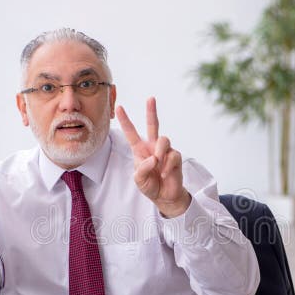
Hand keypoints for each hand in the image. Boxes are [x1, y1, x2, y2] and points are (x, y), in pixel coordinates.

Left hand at [116, 97, 190, 217]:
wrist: (165, 196)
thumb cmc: (150, 185)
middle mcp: (152, 146)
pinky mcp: (175, 157)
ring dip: (159, 152)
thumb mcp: (139, 180)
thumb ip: (142, 169)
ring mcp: (165, 151)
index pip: (131, 133)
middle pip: (153, 125)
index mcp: (140, 150)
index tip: (119, 107)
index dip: (125, 120)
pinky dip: (167, 166)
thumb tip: (154, 158)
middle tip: (150, 99)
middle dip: (151, 111)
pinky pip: (172, 155)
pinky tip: (164, 173)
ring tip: (158, 164)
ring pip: (164, 139)